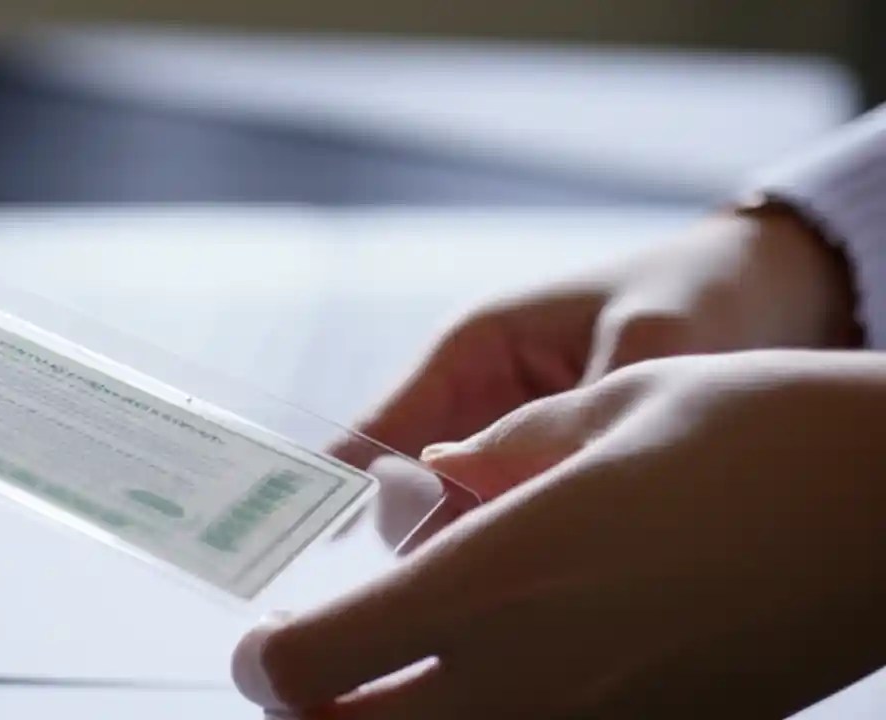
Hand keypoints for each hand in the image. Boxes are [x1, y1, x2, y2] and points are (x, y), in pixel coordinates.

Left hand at [235, 350, 885, 717]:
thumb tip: (439, 477)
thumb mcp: (613, 408)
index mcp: (499, 575)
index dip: (269, 660)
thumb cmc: (765, 430)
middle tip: (317, 663)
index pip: (317, 662)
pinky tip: (500, 672)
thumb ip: (501, 458)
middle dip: (316, 713)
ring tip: (396, 666)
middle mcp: (532, 674)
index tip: (265, 637)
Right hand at [331, 208, 858, 545]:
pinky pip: (513, 525)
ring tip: (510, 590)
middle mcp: (477, 401)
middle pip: (410, 494)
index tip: (322, 559)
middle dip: (425, 544)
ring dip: (479, 553)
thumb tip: (507, 509)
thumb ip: (574, 424)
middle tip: (453, 598)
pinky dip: (520, 555)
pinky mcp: (552, 473)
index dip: (342, 494)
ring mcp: (513, 442)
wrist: (774, 285)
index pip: (376, 433)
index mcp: (471, 351)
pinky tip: (544, 581)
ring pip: (461, 519)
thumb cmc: (695, 290)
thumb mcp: (642, 345)